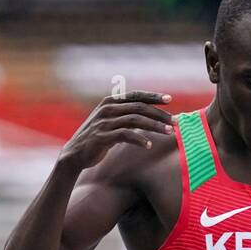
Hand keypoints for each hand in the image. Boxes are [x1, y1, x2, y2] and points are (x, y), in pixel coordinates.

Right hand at [58, 92, 174, 171]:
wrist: (75, 154)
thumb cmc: (96, 139)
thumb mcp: (110, 122)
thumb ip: (126, 116)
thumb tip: (149, 117)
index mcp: (110, 102)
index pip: (136, 96)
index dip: (153, 97)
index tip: (169, 99)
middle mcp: (108, 109)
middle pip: (139, 108)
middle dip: (159, 114)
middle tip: (175, 121)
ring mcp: (105, 122)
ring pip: (135, 120)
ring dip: (155, 126)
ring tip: (169, 132)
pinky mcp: (103, 137)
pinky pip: (125, 135)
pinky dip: (139, 139)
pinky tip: (149, 145)